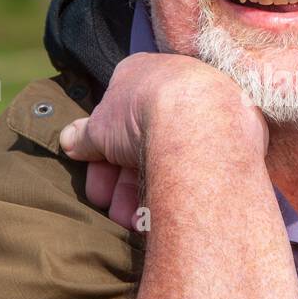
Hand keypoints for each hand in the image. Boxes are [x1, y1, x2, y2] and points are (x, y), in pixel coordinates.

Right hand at [59, 53, 268, 229]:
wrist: (201, 118)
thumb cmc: (141, 111)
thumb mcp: (99, 126)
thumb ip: (83, 135)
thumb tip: (67, 140)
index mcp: (143, 75)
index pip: (116, 122)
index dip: (101, 158)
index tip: (97, 189)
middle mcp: (176, 89)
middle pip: (141, 144)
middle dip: (121, 185)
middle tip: (113, 212)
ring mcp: (205, 112)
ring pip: (167, 159)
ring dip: (144, 195)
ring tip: (135, 223)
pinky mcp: (230, 137)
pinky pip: (194, 167)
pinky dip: (175, 190)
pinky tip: (162, 216)